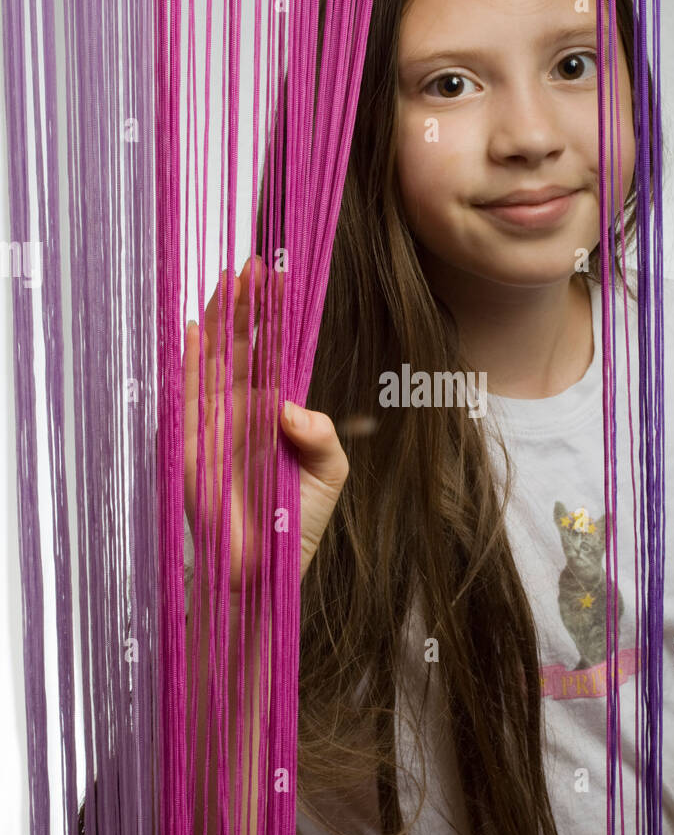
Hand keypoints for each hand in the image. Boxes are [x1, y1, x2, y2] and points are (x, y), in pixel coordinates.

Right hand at [182, 255, 348, 594]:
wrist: (265, 570)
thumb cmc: (296, 522)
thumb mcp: (328, 474)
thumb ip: (321, 438)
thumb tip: (290, 407)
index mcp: (273, 410)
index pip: (271, 352)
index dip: (273, 315)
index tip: (279, 276)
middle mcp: (240, 409)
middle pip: (239, 346)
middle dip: (246, 305)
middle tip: (254, 264)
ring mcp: (212, 423)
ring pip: (213, 360)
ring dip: (218, 322)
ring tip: (229, 281)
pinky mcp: (189, 444)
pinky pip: (184, 397)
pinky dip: (185, 365)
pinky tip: (187, 329)